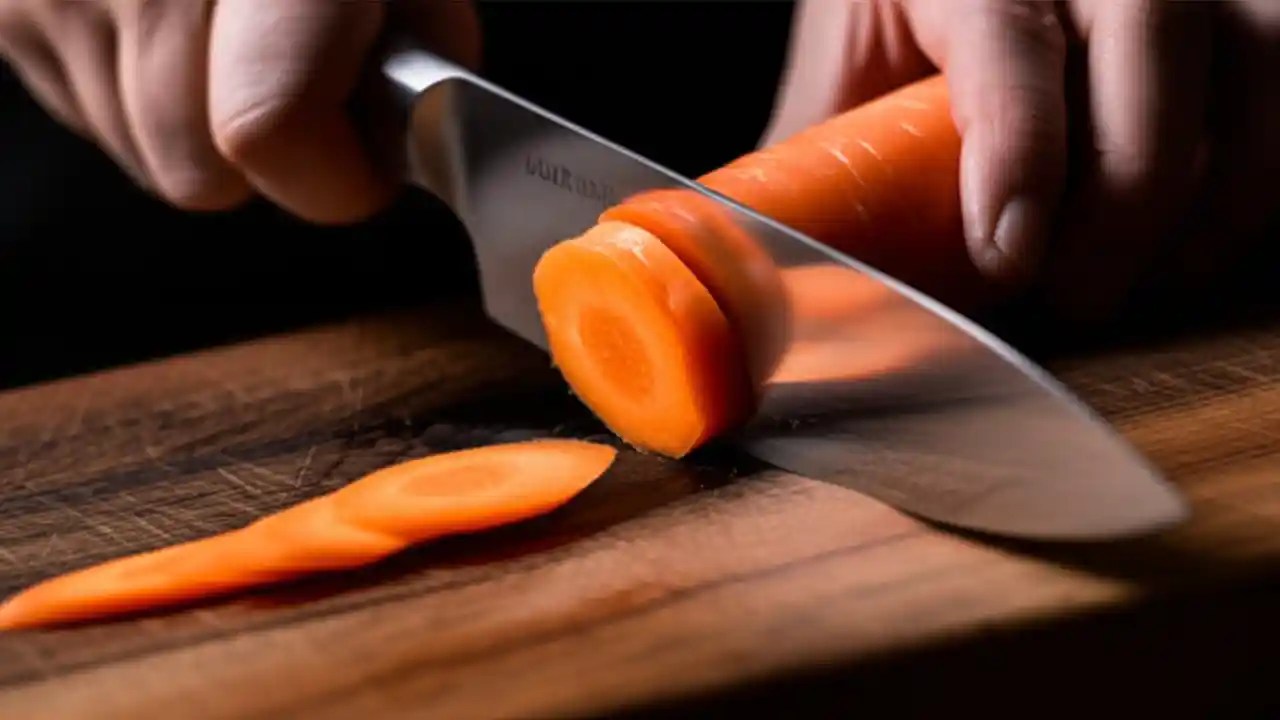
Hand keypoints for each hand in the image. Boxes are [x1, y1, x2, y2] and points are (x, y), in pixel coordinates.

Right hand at [0, 0, 479, 223]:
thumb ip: (422, 22)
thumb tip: (407, 120)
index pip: (272, 126)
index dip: (334, 176)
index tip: (365, 163)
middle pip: (200, 173)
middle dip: (270, 157)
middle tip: (299, 75)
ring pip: (147, 158)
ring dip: (200, 126)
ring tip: (226, 32)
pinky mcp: (5, 10)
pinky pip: (89, 115)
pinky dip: (137, 90)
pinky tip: (166, 18)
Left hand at [765, 0, 1278, 320]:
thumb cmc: (901, 10)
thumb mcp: (847, 66)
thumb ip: (825, 157)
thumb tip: (768, 275)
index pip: (1009, 42)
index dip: (1019, 154)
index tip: (1009, 257)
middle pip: (1151, 48)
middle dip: (1124, 200)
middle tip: (1077, 296)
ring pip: (1251, 63)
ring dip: (1213, 197)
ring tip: (1150, 276)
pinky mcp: (1238, 5)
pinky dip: (1260, 174)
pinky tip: (1201, 234)